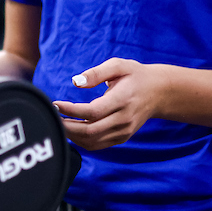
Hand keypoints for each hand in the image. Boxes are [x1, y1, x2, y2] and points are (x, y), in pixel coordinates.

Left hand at [52, 58, 168, 151]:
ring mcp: (123, 131)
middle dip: (66, 126)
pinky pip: (97, 144)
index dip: (71, 111)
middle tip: (53, 117)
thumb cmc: (135, 75)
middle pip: (90, 131)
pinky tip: (72, 129)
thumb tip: (74, 82)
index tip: (56, 104)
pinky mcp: (122, 138)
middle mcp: (124, 119)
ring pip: (92, 141)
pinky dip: (81, 140)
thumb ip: (96, 73)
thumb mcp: (118, 65)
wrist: (159, 92)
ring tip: (59, 123)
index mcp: (122, 100)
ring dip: (72, 135)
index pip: (92, 112)